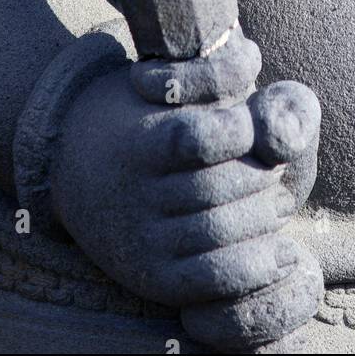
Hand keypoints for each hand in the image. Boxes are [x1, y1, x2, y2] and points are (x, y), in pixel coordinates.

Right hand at [50, 27, 322, 349]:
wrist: (75, 167)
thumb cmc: (144, 113)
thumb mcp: (172, 80)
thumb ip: (229, 75)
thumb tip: (274, 122)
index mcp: (138, 142)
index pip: (198, 138)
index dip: (241, 129)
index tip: (247, 125)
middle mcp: (132, 194)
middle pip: (220, 188)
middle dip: (262, 175)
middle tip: (271, 168)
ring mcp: (139, 239)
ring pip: (221, 233)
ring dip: (263, 216)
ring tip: (273, 202)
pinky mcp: (151, 277)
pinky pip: (213, 280)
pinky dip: (255, 266)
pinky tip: (279, 251)